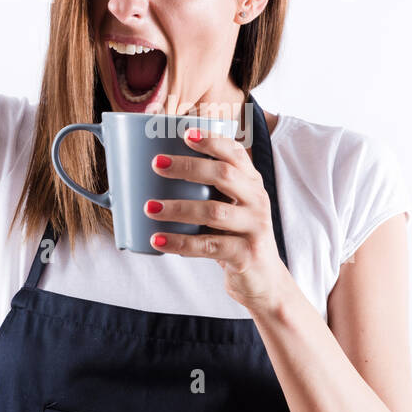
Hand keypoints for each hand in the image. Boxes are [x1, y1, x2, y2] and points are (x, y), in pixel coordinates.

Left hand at [145, 127, 289, 314]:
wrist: (262, 279)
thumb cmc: (234, 236)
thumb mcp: (228, 208)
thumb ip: (205, 190)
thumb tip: (150, 173)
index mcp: (251, 183)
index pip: (235, 153)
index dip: (211, 140)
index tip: (185, 133)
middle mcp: (257, 200)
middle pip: (224, 175)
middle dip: (188, 167)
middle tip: (156, 164)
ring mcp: (254, 227)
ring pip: (214, 212)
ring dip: (178, 208)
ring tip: (149, 208)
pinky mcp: (246, 254)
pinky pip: (209, 247)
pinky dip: (180, 243)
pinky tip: (158, 240)